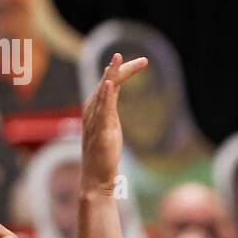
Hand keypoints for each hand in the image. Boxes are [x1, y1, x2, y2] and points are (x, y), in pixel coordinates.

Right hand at [81, 52, 147, 193]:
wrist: (96, 178)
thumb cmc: (104, 155)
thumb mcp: (110, 126)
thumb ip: (110, 109)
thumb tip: (114, 92)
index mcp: (97, 108)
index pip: (112, 83)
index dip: (125, 71)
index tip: (144, 62)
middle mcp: (93, 111)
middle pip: (107, 83)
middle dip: (121, 68)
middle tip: (139, 58)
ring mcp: (95, 121)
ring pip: (103, 93)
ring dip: (110, 75)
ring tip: (117, 58)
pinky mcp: (100, 133)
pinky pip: (102, 111)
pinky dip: (105, 96)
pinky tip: (110, 84)